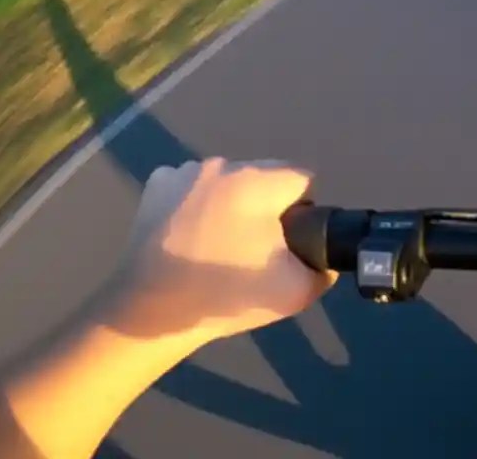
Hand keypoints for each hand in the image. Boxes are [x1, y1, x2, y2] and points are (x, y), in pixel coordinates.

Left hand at [104, 158, 335, 343]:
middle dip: (267, 205)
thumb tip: (324, 257)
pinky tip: (191, 235)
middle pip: (265, 176)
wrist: (152, 312)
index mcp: (257, 181)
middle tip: (253, 248)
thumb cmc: (226, 296)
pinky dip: (198, 204)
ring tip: (219, 244)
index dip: (302, 211)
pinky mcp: (156, 185)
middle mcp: (221, 165)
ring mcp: (183, 172)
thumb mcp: (295, 292)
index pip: (302, 178)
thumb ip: (324, 269)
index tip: (285, 242)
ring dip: (233, 202)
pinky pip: (194, 186)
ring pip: (230, 180)